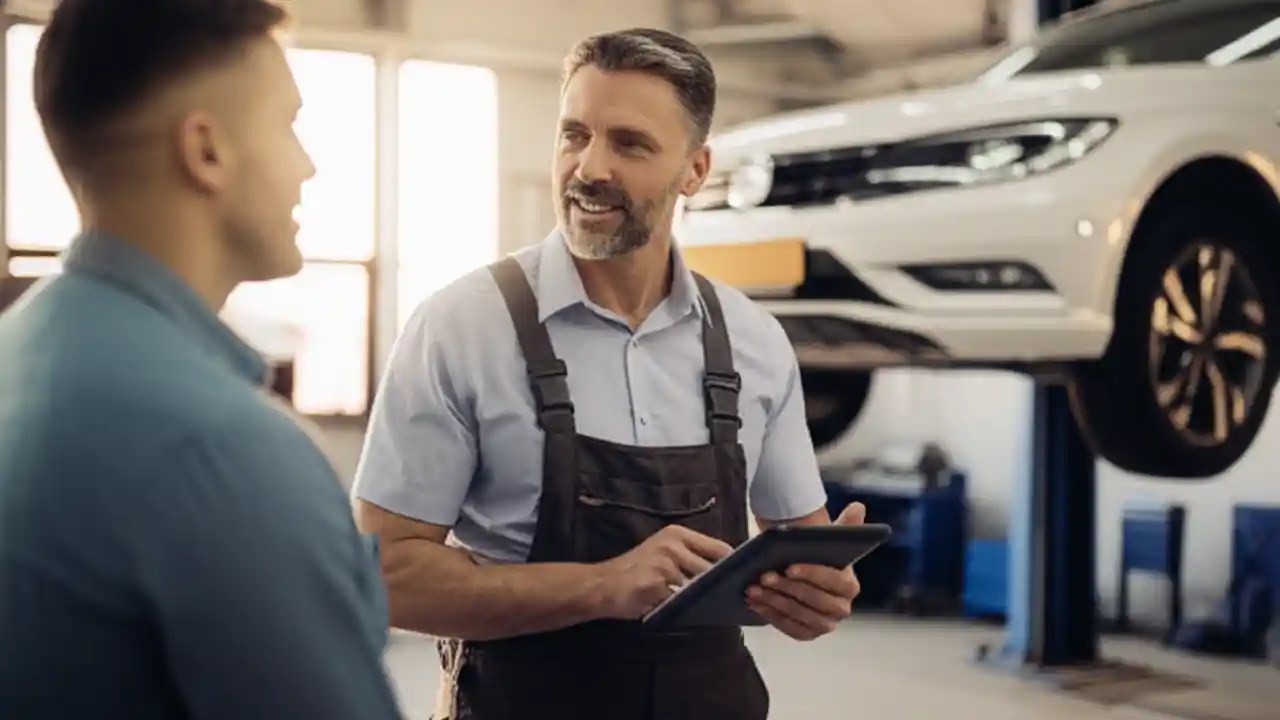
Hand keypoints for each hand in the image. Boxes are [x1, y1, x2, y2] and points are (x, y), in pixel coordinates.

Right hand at [592, 525, 733, 619]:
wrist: (603, 585)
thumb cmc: (636, 571)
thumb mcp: (663, 553)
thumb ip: (690, 558)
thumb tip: (725, 572)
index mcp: (677, 534)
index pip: (719, 548)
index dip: (732, 565)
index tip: (741, 579)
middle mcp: (673, 544)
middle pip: (712, 568)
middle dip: (720, 585)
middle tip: (729, 599)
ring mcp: (665, 563)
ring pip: (699, 586)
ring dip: (704, 598)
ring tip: (708, 607)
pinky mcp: (657, 583)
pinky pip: (682, 600)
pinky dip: (687, 607)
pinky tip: (685, 612)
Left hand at [746, 502, 865, 640]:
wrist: (799, 573)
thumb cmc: (814, 555)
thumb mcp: (828, 538)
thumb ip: (846, 524)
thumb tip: (859, 506)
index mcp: (849, 585)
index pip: (834, 581)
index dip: (812, 574)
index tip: (789, 566)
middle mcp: (841, 609)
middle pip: (815, 602)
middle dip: (788, 589)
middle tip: (764, 576)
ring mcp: (825, 624)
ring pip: (800, 616)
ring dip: (775, 602)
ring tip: (753, 588)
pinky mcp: (807, 633)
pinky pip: (789, 628)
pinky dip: (771, 616)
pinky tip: (755, 603)